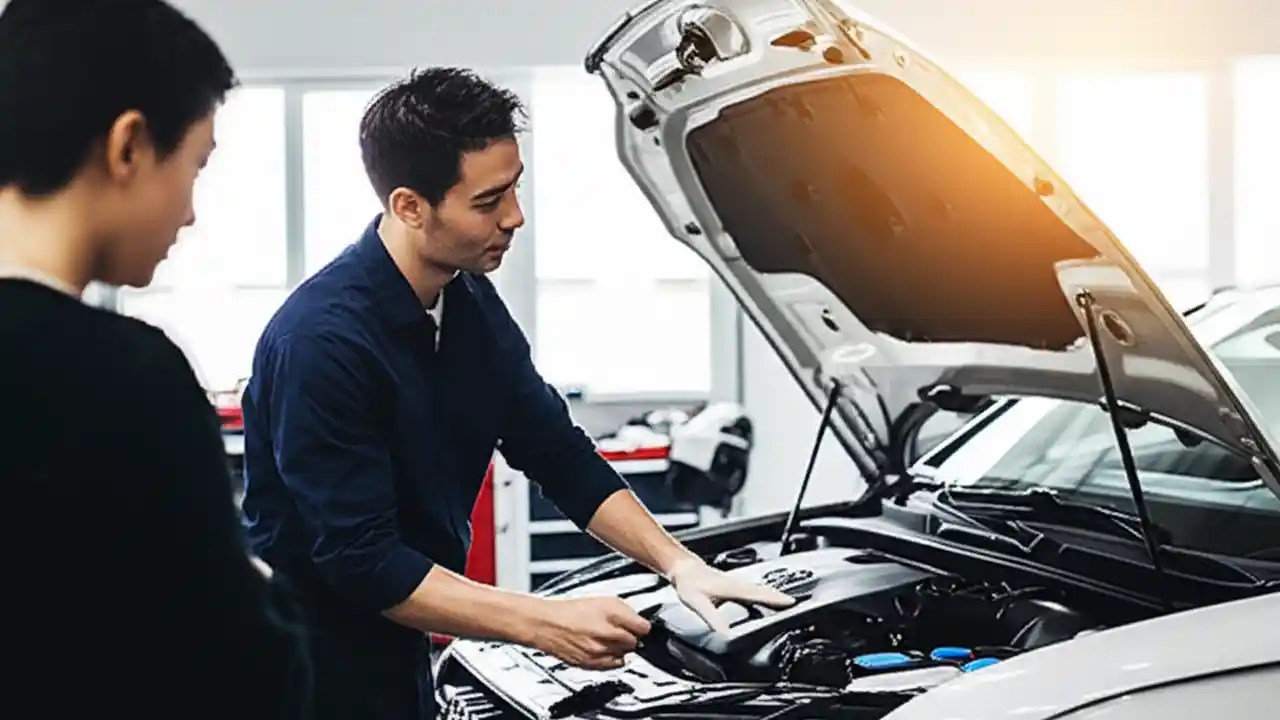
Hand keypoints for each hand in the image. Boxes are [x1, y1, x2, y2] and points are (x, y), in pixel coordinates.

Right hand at [525, 596, 651, 669]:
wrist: (546, 624)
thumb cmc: (569, 611)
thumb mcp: (601, 600)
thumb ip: (624, 611)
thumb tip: (638, 620)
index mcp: (611, 613)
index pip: (643, 627)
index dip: (641, 626)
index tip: (639, 626)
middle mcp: (606, 633)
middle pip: (634, 642)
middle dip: (630, 636)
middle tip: (619, 630)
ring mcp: (599, 651)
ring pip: (624, 654)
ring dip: (620, 647)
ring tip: (607, 638)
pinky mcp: (591, 664)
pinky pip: (613, 665)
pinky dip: (612, 658)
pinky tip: (602, 648)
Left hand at [667, 556, 794, 633]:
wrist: (682, 568)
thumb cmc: (689, 583)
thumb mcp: (698, 603)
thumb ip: (712, 617)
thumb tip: (726, 633)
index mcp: (733, 588)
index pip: (759, 594)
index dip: (776, 599)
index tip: (792, 603)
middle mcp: (738, 584)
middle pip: (764, 592)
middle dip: (781, 598)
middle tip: (797, 604)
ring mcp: (737, 583)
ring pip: (760, 591)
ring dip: (773, 597)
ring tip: (787, 604)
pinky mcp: (733, 586)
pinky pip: (753, 592)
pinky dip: (763, 596)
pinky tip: (764, 602)